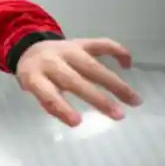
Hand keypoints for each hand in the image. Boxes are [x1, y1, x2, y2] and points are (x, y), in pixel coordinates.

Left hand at [16, 38, 142, 127]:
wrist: (30, 48)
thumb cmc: (36, 77)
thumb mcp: (33, 90)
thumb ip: (50, 102)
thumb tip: (74, 120)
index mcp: (34, 76)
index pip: (47, 93)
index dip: (61, 108)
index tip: (78, 122)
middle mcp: (50, 62)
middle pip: (75, 81)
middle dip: (98, 99)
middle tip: (119, 115)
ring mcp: (67, 50)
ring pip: (92, 66)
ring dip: (115, 83)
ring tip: (133, 99)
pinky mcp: (79, 42)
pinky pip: (100, 44)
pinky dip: (117, 51)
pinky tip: (128, 64)